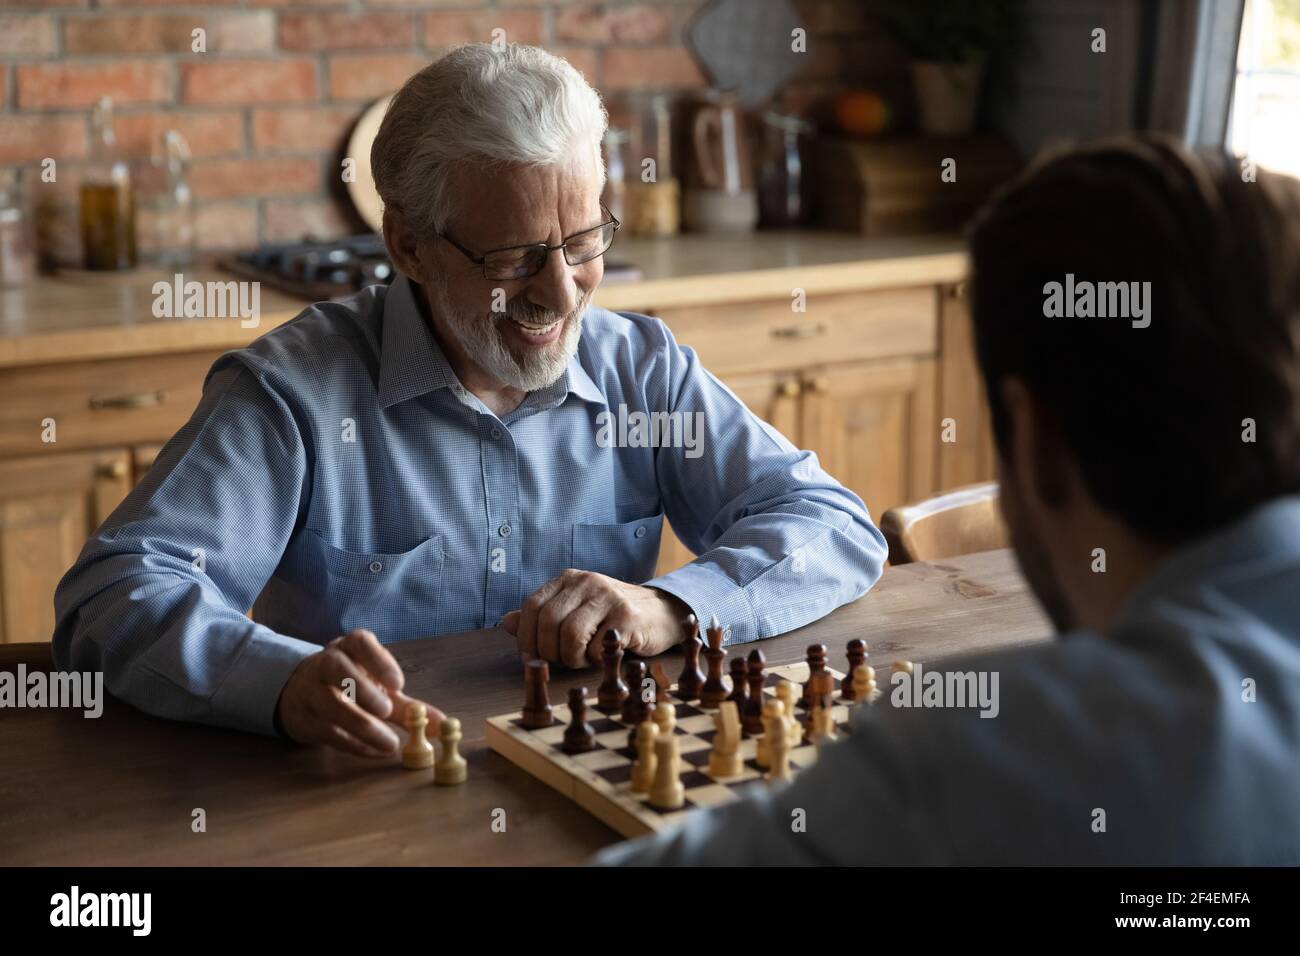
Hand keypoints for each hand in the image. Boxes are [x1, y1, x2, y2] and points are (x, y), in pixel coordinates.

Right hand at [275, 628, 443, 757]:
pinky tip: (374, 751)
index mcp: (347, 648)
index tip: (399, 683)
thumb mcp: (378, 689)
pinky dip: (353, 744)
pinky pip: (327, 732)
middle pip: (336, 668)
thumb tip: (442, 724)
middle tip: (387, 710)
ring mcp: (309, 692)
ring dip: (361, 725)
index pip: (358, 641)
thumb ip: (409, 706)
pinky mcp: (303, 720)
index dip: (378, 659)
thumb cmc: (350, 686)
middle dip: (362, 689)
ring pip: (330, 705)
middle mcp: (324, 664)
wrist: (300, 695)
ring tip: (389, 743)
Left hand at [501, 570, 690, 667]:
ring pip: (570, 635)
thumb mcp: (575, 611)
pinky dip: (594, 659)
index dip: (526, 638)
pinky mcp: (627, 616)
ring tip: (583, 660)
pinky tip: (602, 656)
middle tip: (563, 662)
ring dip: (571, 657)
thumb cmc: (614, 617)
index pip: (532, 606)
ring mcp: (608, 596)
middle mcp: (586, 582)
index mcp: (569, 579)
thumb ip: (542, 617)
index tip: (533, 658)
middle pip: (548, 622)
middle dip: (549, 652)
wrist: (664, 613)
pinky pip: (597, 646)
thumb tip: (506, 623)